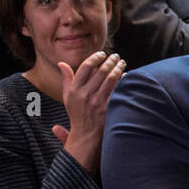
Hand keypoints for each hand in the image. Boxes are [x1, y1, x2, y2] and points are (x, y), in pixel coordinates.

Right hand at [50, 50, 125, 173]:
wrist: (86, 134)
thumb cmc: (77, 113)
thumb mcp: (67, 97)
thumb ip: (66, 79)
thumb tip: (61, 63)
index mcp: (74, 90)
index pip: (85, 67)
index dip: (95, 58)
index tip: (102, 53)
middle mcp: (85, 94)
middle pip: (100, 71)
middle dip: (110, 61)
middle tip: (116, 56)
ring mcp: (97, 101)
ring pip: (110, 79)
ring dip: (118, 68)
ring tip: (122, 62)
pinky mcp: (107, 108)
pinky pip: (117, 90)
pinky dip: (123, 81)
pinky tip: (127, 75)